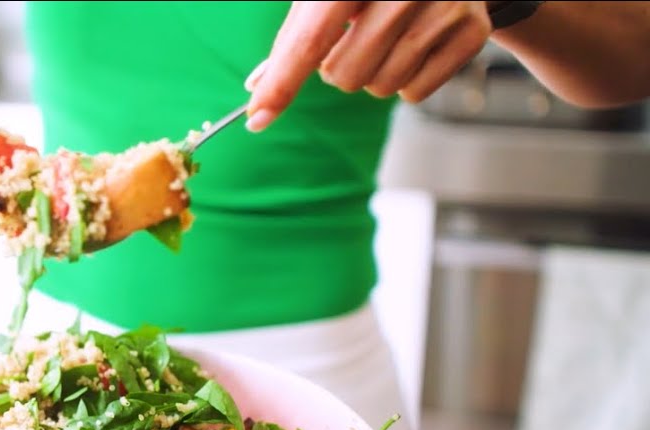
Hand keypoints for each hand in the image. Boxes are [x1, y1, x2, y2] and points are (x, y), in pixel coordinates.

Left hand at [246, 1, 492, 130]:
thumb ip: (294, 38)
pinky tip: (414, 46)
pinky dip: (407, 81)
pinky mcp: (472, 31)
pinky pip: (415, 93)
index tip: (257, 117)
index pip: (309, 40)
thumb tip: (258, 88)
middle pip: (344, 75)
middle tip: (355, 39)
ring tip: (387, 39)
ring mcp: (445, 7)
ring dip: (373, 75)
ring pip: (379, 88)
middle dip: (339, 69)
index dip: (281, 83)